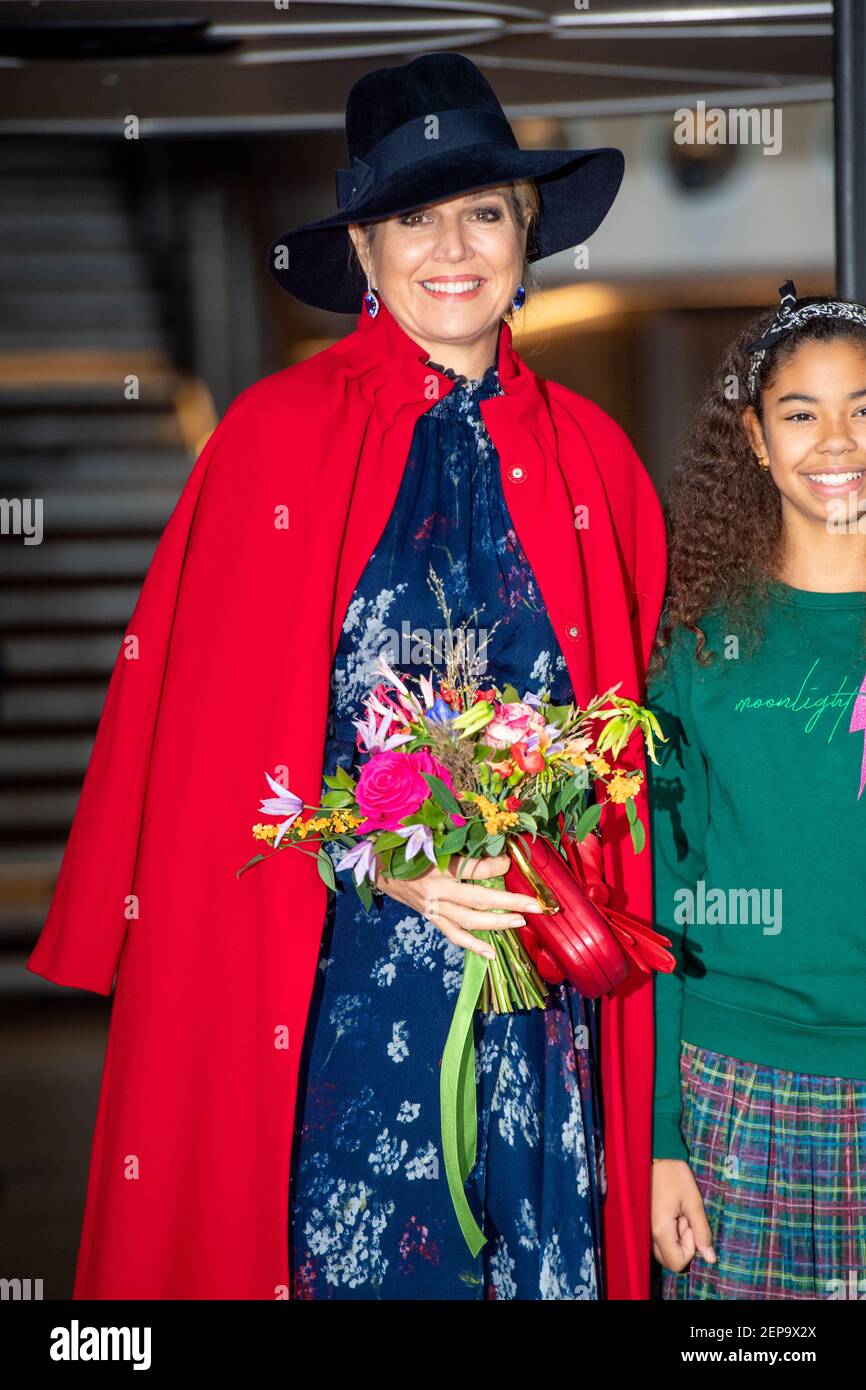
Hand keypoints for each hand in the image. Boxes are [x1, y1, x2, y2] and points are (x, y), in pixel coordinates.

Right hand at [375, 853, 543, 959]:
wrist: (378, 866)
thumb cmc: (407, 847)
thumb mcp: (429, 838)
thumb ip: (458, 841)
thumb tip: (493, 844)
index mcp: (436, 864)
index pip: (472, 868)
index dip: (494, 866)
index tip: (510, 860)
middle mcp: (436, 889)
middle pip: (477, 898)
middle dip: (509, 902)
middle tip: (534, 905)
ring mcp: (434, 908)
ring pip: (469, 921)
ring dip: (497, 924)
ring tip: (520, 923)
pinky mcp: (432, 918)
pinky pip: (454, 935)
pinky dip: (473, 945)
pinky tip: (491, 954)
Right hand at [651, 1158, 717, 1271]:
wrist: (655, 1155)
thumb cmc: (675, 1176)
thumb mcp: (693, 1202)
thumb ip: (702, 1231)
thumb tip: (711, 1258)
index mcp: (660, 1230)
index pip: (677, 1263)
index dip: (690, 1248)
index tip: (690, 1224)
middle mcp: (648, 1234)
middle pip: (669, 1260)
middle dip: (683, 1245)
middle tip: (685, 1219)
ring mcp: (644, 1228)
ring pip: (663, 1250)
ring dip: (675, 1238)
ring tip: (678, 1213)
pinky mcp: (644, 1222)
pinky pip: (658, 1239)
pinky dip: (668, 1232)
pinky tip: (671, 1212)